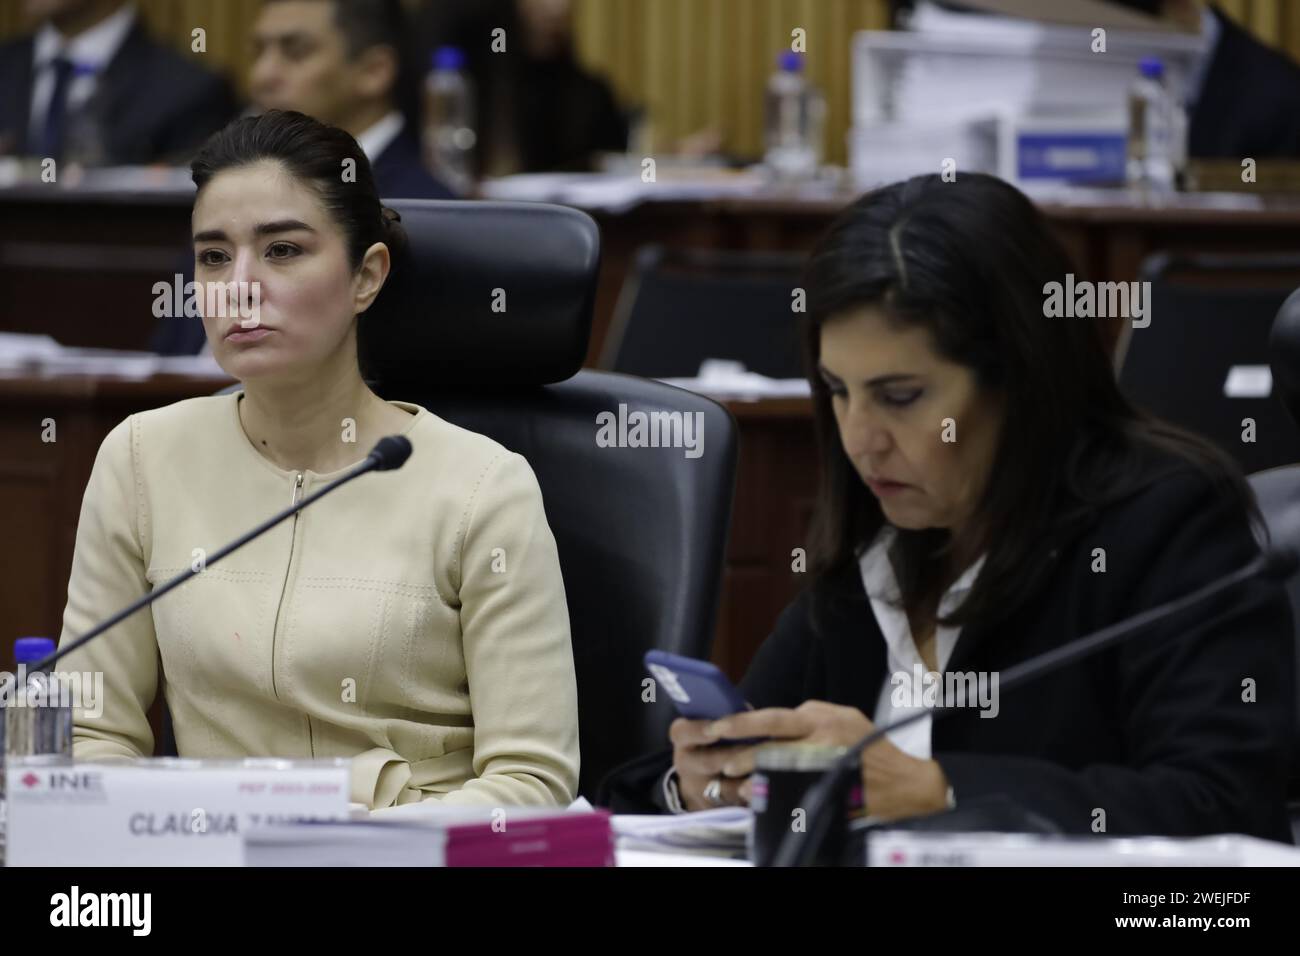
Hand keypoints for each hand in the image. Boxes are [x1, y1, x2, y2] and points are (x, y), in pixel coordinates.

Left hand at [687, 701, 951, 819]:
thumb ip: (809, 715)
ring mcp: (824, 768)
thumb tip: (771, 720)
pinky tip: (759, 795)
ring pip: (776, 772)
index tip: (716, 726)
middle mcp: (822, 741)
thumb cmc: (870, 746)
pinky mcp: (828, 791)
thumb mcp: (843, 717)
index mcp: (822, 719)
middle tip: (721, 759)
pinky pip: (790, 792)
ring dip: (751, 777)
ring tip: (734, 779)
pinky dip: (771, 793)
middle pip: (769, 747)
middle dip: (739, 755)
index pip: (772, 718)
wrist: (906, 783)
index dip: (740, 723)